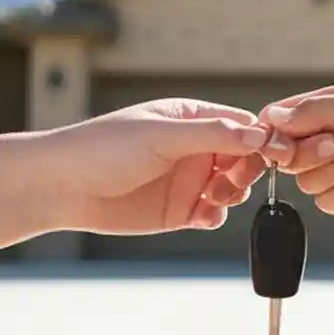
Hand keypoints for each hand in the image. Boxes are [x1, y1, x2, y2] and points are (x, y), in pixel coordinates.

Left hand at [45, 98, 267, 233]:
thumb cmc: (104, 149)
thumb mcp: (162, 136)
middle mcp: (193, 148)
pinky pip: (211, 214)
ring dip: (233, 194)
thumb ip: (212, 134)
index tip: (272, 156)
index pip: (240, 125)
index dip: (260, 140)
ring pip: (231, 188)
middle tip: (234, 181)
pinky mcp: (177, 211)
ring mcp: (186, 180)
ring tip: (214, 198)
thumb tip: (259, 135)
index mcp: (190, 118)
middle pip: (242, 158)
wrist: (62, 187)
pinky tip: (204, 216)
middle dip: (247, 171)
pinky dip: (216, 216)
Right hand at [259, 86, 333, 218]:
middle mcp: (329, 142)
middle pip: (287, 155)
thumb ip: (317, 110)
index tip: (282, 139)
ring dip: (332, 170)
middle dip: (308, 152)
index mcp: (329, 113)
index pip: (283, 121)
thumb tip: (272, 117)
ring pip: (305, 181)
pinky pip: (325, 203)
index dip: (275, 133)